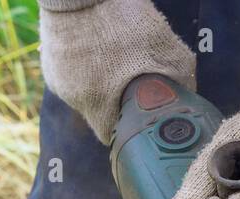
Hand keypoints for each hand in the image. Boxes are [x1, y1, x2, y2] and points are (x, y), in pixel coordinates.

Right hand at [39, 0, 195, 143]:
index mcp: (98, 105)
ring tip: (115, 64)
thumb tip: (189, 100)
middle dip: (117, 105)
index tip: (139, 122)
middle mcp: (74, 98)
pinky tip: (98, 52)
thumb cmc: (124, 19)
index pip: (112, 138)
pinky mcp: (50, 62)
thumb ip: (182, 81)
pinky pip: (72, 76)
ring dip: (101, 86)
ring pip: (85, 96)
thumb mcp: (166, 50)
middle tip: (133, 86)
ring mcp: (58, 80)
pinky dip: (86, 70)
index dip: (128, 132)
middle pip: (99, 116)